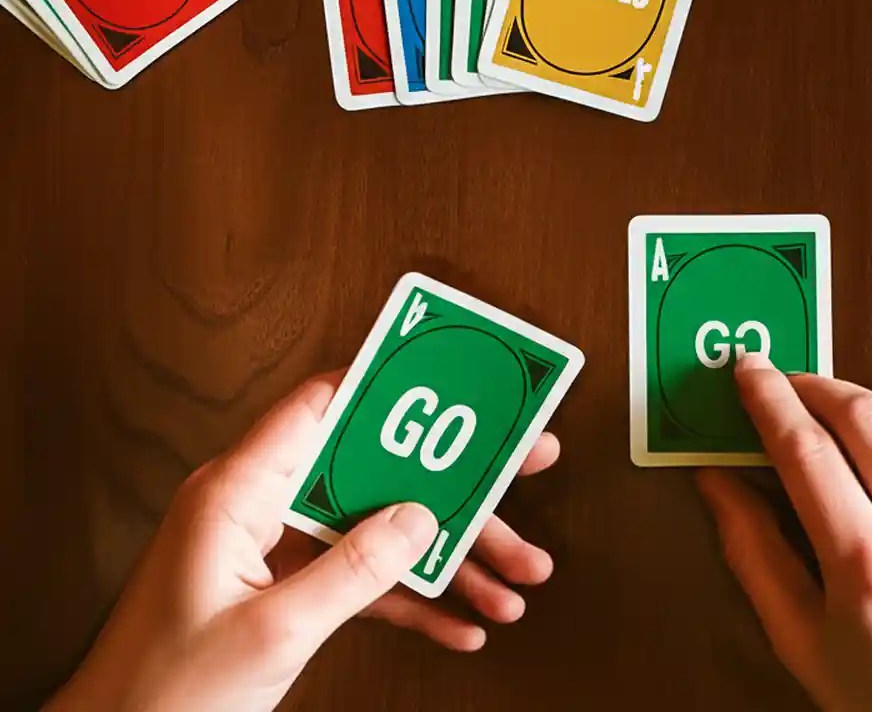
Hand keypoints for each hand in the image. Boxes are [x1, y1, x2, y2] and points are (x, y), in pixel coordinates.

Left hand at [48, 371, 557, 710]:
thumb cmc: (164, 690)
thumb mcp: (272, 628)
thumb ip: (352, 570)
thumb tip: (419, 519)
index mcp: (237, 493)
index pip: (323, 407)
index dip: (389, 384)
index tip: (450, 375)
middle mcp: (260, 509)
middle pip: (377, 474)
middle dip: (456, 487)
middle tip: (523, 467)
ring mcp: (278, 552)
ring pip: (383, 534)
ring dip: (451, 559)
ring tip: (512, 583)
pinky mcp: (290, 591)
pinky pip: (367, 583)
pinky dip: (417, 602)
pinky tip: (461, 625)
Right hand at [698, 355, 871, 711]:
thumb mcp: (802, 644)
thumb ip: (753, 556)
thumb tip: (717, 481)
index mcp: (864, 570)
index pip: (804, 450)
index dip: (768, 399)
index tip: (749, 371)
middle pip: (864, 416)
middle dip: (816, 387)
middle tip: (792, 389)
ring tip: (866, 423)